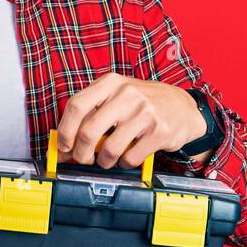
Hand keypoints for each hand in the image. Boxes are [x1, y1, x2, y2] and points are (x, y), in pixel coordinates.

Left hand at [55, 73, 206, 168]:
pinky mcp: (159, 131)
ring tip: (108, 159)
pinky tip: (127, 157)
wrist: (182, 107)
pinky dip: (124, 164)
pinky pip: (130, 158)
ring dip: (104, 162)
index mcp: (110, 82)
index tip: (63, 146)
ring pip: (109, 149)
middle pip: (88, 131)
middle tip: (84, 159)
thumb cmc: (142, 104)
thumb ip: (90, 116)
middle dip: (81, 154)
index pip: (76, 106)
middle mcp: (126, 94)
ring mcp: (145, 112)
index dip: (65, 131)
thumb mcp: (115, 98)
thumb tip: (63, 146)